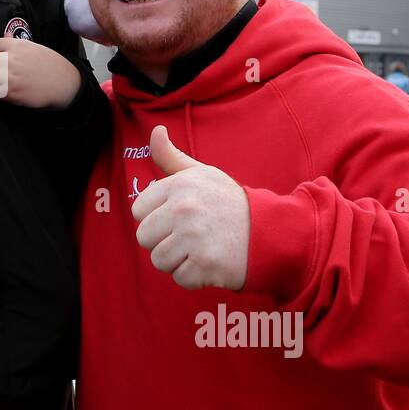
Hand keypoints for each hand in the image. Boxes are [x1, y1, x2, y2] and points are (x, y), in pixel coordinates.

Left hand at [0, 37, 81, 107]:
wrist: (64, 84)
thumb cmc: (51, 65)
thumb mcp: (34, 48)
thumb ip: (15, 42)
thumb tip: (4, 34)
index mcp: (16, 46)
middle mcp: (11, 59)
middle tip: (1, 70)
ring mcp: (10, 76)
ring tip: (2, 80)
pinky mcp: (10, 92)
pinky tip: (7, 89)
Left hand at [130, 125, 249, 290]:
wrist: (270, 231)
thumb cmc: (229, 202)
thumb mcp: (202, 174)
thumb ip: (171, 157)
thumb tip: (156, 131)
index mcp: (179, 185)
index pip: (138, 210)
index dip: (156, 217)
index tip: (177, 217)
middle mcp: (184, 209)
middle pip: (144, 237)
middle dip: (163, 240)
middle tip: (191, 235)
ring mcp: (194, 238)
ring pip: (159, 260)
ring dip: (177, 260)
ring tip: (200, 248)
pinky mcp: (205, 265)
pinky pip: (179, 278)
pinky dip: (194, 276)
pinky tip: (210, 261)